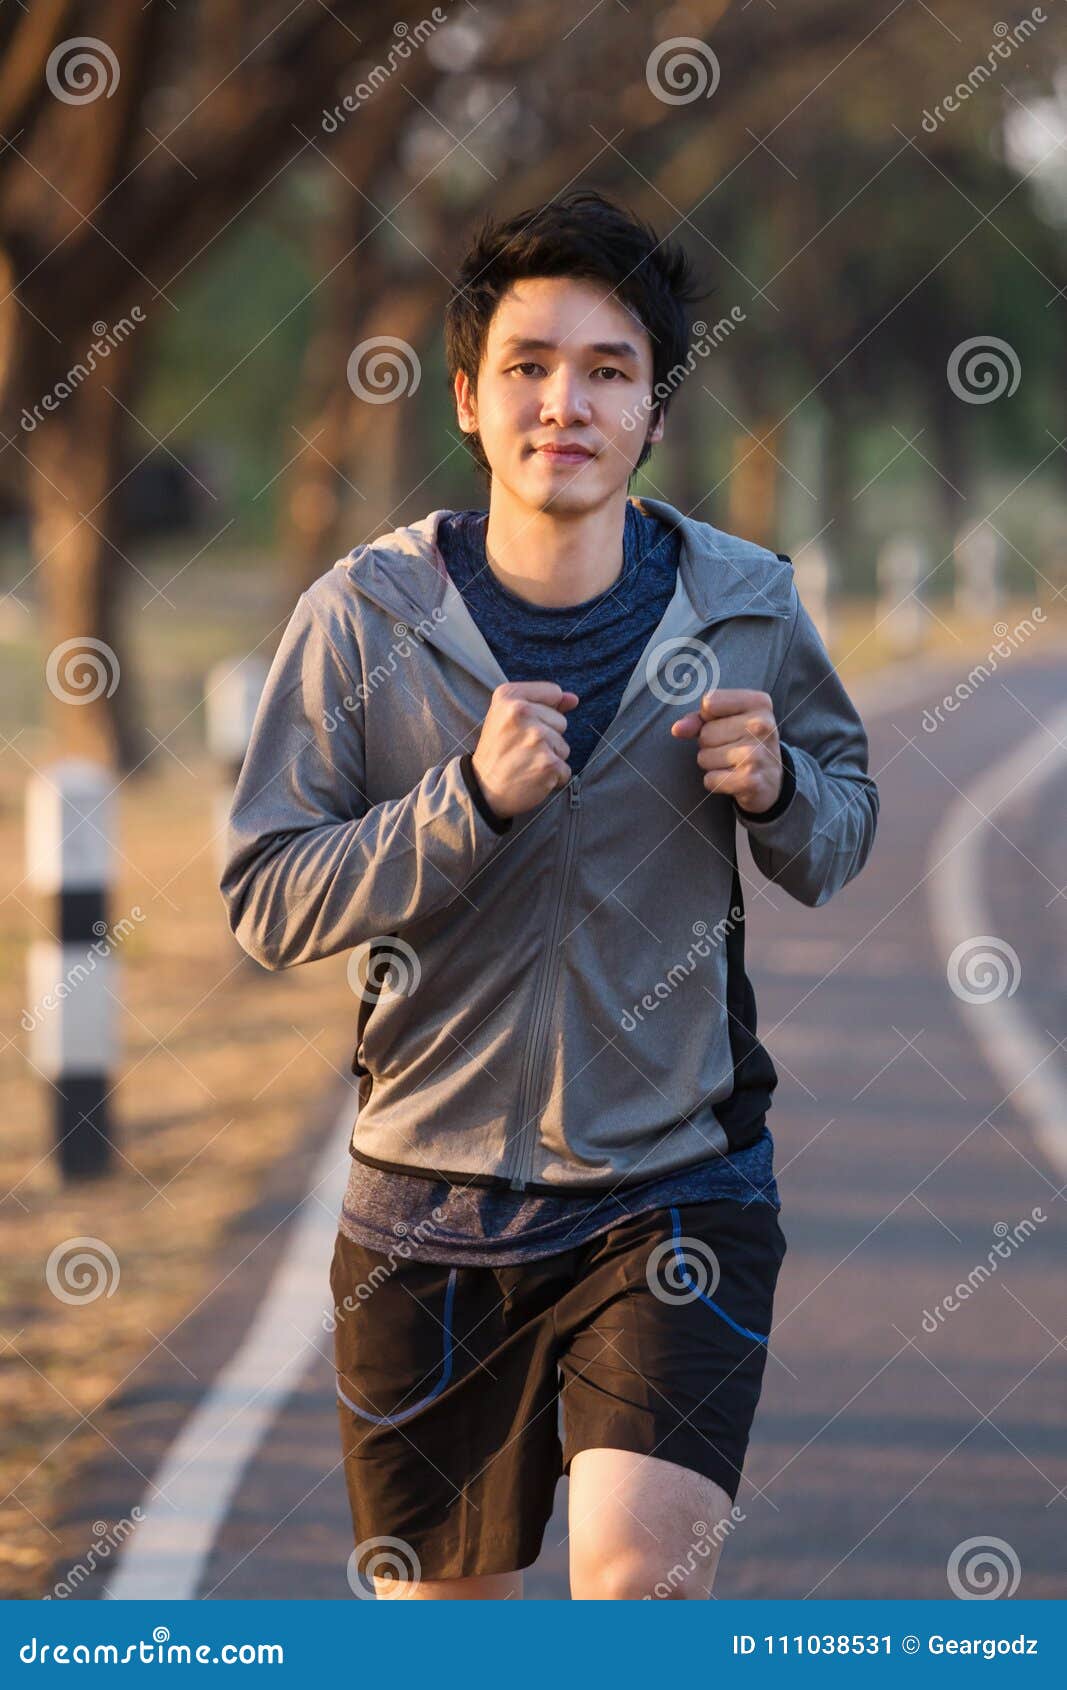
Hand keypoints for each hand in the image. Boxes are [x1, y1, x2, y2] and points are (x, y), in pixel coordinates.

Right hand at [471, 681, 579, 817]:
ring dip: (549, 758)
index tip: (522, 726)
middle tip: (520, 748)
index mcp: (509, 695)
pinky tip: (532, 777)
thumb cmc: (497, 751)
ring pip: (564, 746)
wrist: (482, 789)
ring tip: (525, 762)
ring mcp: (536, 737)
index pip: (554, 692)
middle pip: (561, 721)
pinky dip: (552, 778)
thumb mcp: (508, 717)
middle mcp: (522, 711)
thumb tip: (574, 699)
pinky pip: (565, 769)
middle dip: (547, 737)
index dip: (544, 712)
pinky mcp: (548, 762)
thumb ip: (544, 702)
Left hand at [670, 687, 782, 813]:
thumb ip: (698, 719)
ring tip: (733, 763)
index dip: (708, 717)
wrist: (772, 780)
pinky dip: (716, 782)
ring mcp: (757, 753)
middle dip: (710, 744)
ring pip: (704, 757)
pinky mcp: (750, 780)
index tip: (725, 724)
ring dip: (712, 764)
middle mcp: (762, 726)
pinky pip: (710, 779)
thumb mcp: (727, 721)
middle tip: (732, 749)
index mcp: (759, 703)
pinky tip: (734, 779)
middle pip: (705, 733)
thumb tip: (677, 729)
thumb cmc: (744, 743)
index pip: (710, 702)